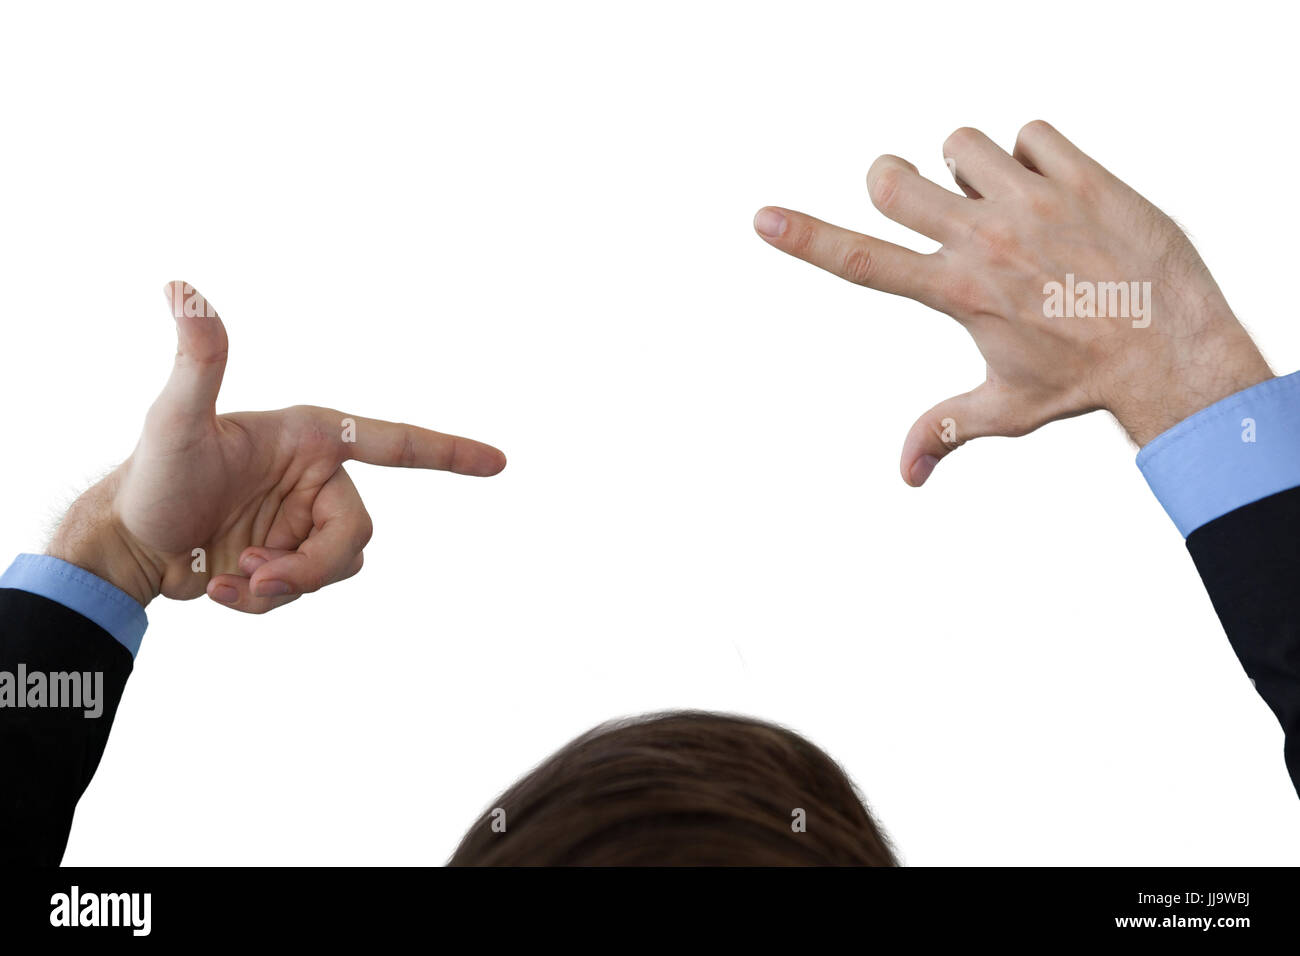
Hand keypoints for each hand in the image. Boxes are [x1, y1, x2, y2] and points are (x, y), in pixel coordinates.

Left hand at [48, 281, 505, 611]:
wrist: (128, 543)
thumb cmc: (152, 473)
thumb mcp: (177, 418)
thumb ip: (199, 359)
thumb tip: (181, 286)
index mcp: (312, 439)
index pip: (395, 443)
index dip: (449, 452)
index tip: (499, 462)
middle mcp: (317, 478)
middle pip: (359, 532)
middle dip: (311, 565)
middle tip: (260, 575)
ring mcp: (305, 521)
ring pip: (340, 565)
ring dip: (286, 583)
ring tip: (234, 577)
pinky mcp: (290, 559)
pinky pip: (307, 589)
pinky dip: (265, 600)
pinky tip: (221, 588)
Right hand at [754, 120, 1272, 484]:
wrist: (1172, 348)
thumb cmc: (1085, 381)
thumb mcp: (1007, 409)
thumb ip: (943, 430)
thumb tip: (905, 475)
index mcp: (955, 292)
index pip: (860, 261)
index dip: (803, 238)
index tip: (762, 218)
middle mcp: (983, 241)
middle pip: (892, 179)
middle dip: (895, 182)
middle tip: (932, 207)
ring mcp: (1032, 203)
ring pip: (959, 143)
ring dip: (969, 166)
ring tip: (1004, 202)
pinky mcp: (1080, 176)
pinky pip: (1030, 132)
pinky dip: (1034, 154)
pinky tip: (1054, 191)